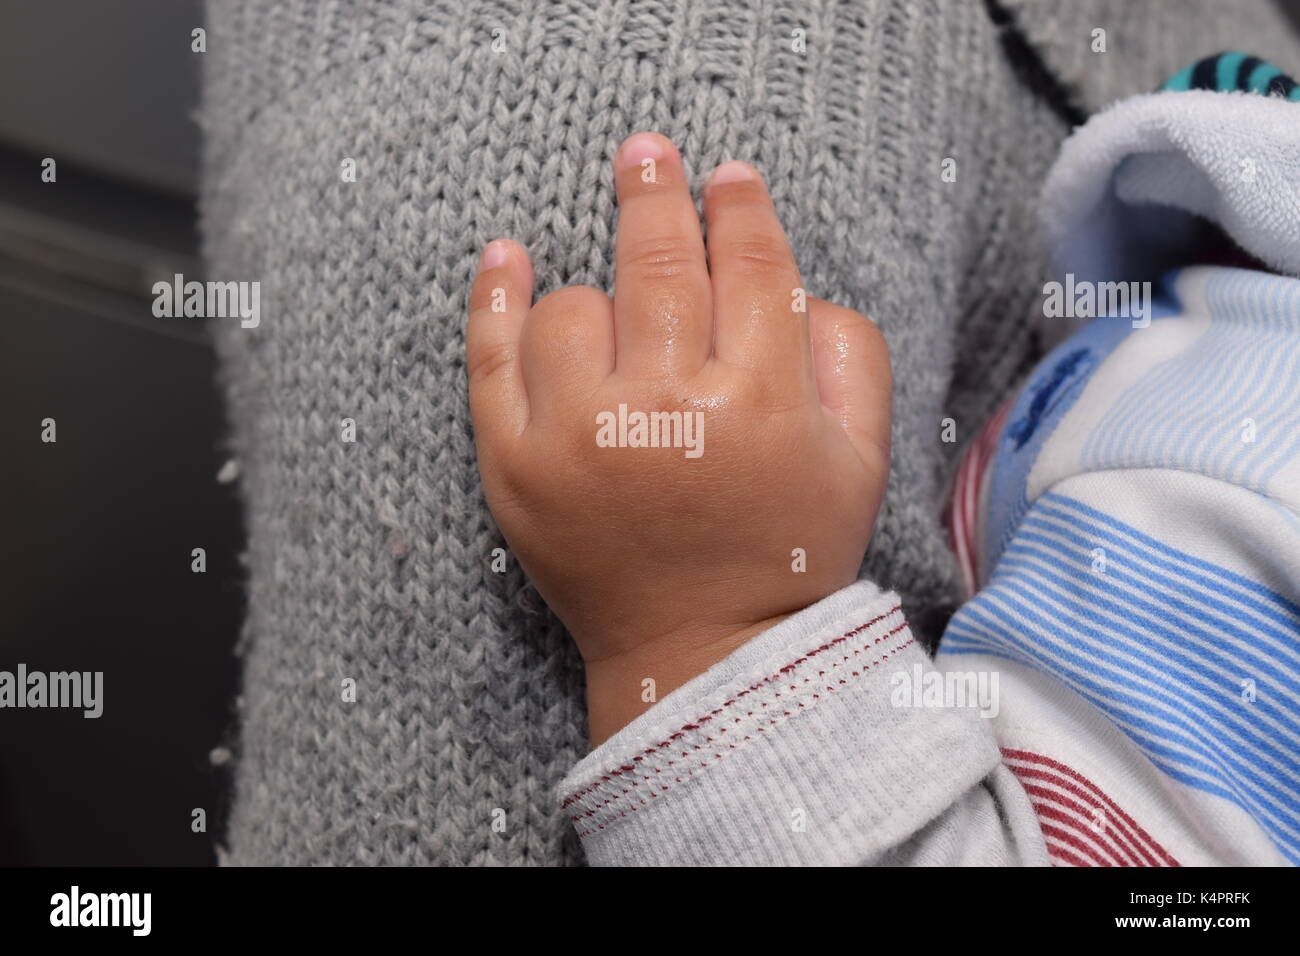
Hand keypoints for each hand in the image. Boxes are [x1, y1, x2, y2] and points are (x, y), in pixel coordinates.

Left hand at [467, 132, 890, 744]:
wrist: (702, 655)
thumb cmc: (786, 553)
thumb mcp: (861, 461)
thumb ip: (850, 354)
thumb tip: (791, 278)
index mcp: (760, 403)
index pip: (748, 266)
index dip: (740, 209)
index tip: (729, 179)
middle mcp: (665, 412)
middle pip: (659, 263)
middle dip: (657, 192)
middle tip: (649, 151)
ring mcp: (578, 439)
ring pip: (575, 306)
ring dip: (601, 295)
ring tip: (621, 316)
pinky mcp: (516, 468)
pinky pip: (493, 358)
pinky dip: (495, 298)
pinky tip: (506, 257)